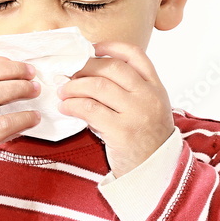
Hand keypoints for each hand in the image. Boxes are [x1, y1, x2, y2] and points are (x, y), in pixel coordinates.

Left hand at [56, 41, 173, 177]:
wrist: (157, 173)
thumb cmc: (145, 140)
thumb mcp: (147, 109)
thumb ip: (127, 90)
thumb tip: (85, 74)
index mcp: (156, 88)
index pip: (135, 55)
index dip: (111, 47)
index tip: (91, 48)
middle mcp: (149, 97)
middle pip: (112, 67)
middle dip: (85, 67)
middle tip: (68, 74)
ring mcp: (137, 113)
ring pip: (98, 86)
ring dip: (74, 86)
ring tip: (62, 92)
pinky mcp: (121, 131)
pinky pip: (89, 109)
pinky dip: (72, 105)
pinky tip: (65, 108)